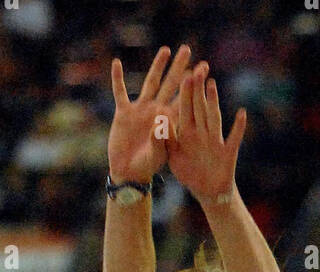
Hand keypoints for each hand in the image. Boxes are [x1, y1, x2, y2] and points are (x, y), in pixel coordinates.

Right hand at [107, 44, 191, 185]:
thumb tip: (161, 118)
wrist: (129, 173)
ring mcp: (140, 110)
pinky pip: (120, 92)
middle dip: (179, 68)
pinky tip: (116, 63)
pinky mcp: (123, 113)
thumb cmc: (146, 167)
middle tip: (187, 50)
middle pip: (170, 85)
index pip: (184, 98)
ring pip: (150, 83)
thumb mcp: (156, 155)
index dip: (192, 84)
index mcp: (168, 121)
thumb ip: (160, 138)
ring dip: (157, 66)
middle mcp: (157, 111)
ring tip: (166, 50)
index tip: (203, 67)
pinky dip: (117, 79)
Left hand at [165, 68, 245, 202]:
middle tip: (198, 68)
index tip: (183, 75)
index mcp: (187, 133)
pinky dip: (238, 128)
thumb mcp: (173, 157)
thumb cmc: (190, 173)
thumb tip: (160, 121)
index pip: (185, 109)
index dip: (185, 93)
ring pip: (213, 118)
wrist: (208, 192)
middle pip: (200, 108)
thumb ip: (166, 140)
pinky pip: (234, 138)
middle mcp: (202, 133)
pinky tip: (242, 114)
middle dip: (198, 90)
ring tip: (212, 84)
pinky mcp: (228, 152)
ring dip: (213, 102)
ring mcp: (215, 141)